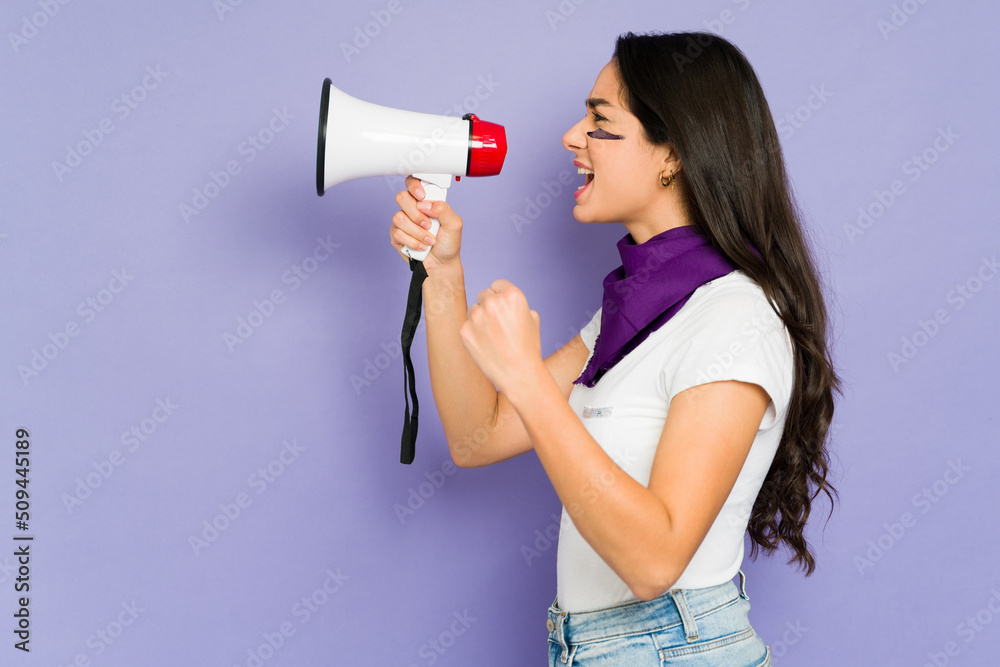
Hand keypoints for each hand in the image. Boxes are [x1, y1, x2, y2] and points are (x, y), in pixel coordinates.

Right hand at [390, 176, 463, 271]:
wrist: (442, 264)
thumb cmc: (448, 243)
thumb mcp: (454, 224)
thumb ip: (443, 208)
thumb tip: (425, 204)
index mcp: (426, 201)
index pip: (413, 182)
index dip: (414, 186)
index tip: (422, 197)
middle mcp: (412, 209)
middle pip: (401, 197)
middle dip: (416, 214)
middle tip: (428, 224)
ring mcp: (402, 221)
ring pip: (399, 217)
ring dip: (417, 232)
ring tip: (429, 240)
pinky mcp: (396, 235)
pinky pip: (397, 233)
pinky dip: (413, 242)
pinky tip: (422, 247)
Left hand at [459, 279, 544, 400]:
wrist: (518, 374)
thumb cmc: (528, 347)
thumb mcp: (532, 318)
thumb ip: (516, 304)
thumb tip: (503, 300)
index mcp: (511, 295)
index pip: (498, 285)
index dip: (502, 297)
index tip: (504, 309)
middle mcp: (492, 302)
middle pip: (484, 295)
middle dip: (490, 307)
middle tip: (498, 325)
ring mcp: (476, 317)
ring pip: (474, 310)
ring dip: (481, 319)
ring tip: (494, 337)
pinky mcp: (465, 331)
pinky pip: (467, 326)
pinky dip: (474, 334)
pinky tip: (486, 346)